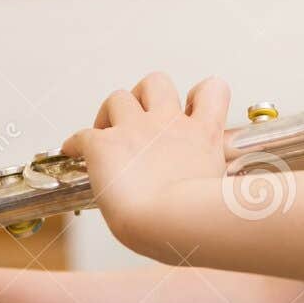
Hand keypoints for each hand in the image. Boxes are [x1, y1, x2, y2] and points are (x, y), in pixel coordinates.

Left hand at [61, 72, 231, 256]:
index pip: (211, 90)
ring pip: (118, 97)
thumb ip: (217, 183)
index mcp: (202, 135)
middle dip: (145, 96)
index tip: (190, 109)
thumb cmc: (202, 220)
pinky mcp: (104, 145)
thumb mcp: (224, 192)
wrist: (175, 220)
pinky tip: (75, 153)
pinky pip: (81, 135)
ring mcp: (135, 130)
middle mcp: (170, 124)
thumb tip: (228, 203)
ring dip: (111, 113)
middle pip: (156, 82)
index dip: (199, 95)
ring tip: (107, 132)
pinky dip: (75, 143)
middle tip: (138, 120)